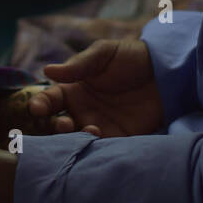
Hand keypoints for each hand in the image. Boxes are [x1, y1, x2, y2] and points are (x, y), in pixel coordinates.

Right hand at [33, 38, 163, 136]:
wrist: (165, 71)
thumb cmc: (130, 57)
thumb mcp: (103, 54)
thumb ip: (78, 65)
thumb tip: (47, 70)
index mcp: (73, 88)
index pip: (50, 99)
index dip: (40, 104)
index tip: (37, 108)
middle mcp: (82, 109)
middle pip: (58, 124)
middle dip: (56, 127)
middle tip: (65, 123)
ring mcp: (99, 125)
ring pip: (77, 139)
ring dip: (77, 139)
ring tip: (90, 130)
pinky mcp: (119, 137)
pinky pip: (102, 148)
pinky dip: (97, 148)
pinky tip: (102, 139)